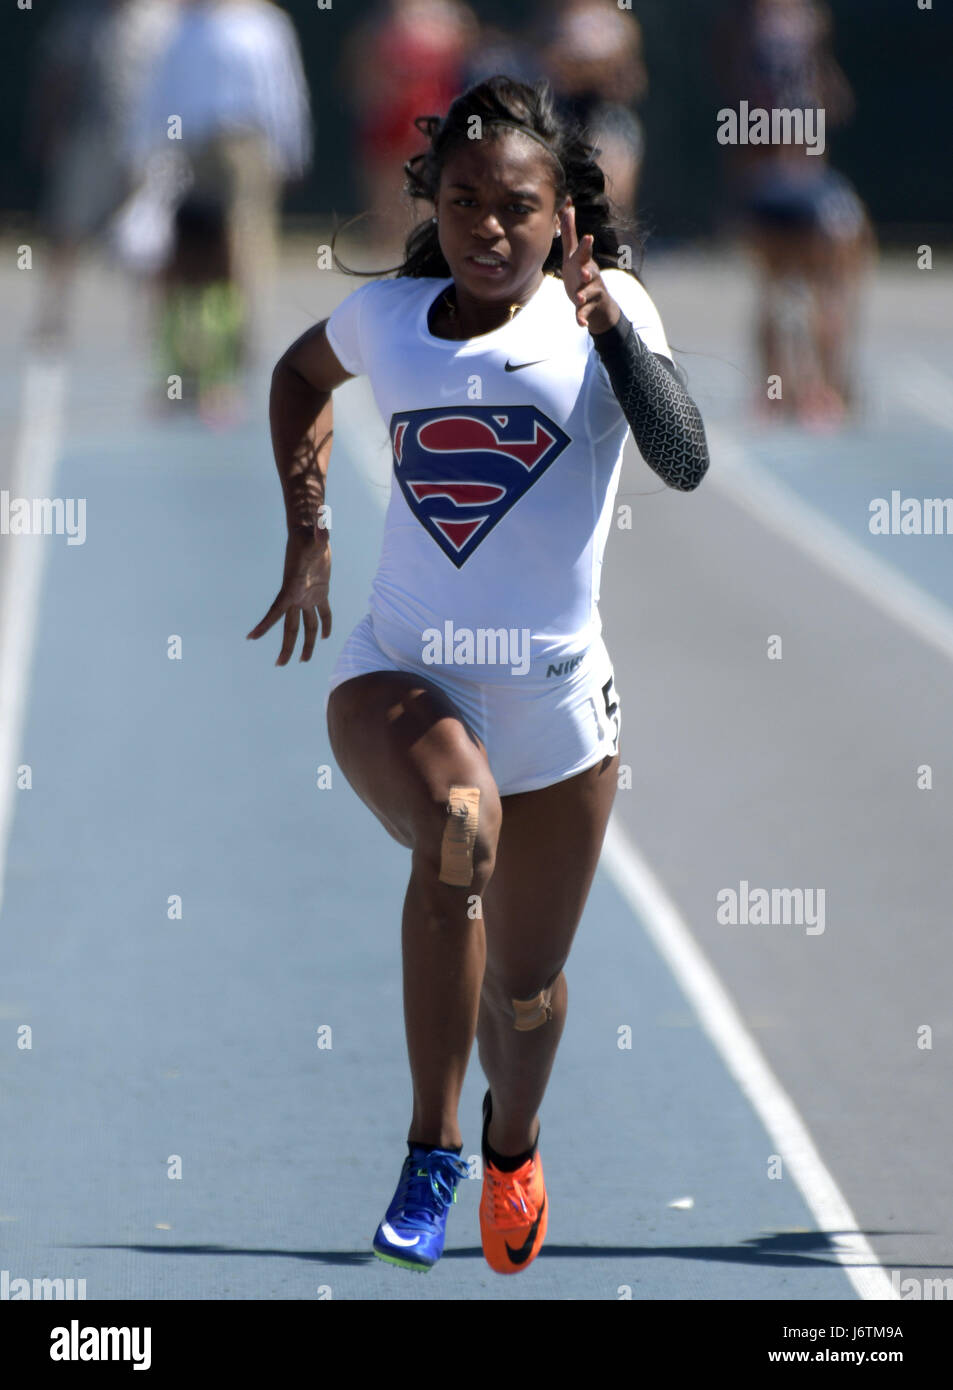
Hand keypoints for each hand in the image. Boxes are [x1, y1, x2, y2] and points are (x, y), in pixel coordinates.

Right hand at [246, 529, 331, 664]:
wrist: (311, 533)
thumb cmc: (310, 536)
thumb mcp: (316, 537)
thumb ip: (320, 533)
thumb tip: (324, 519)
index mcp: (292, 587)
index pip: (276, 611)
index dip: (264, 624)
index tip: (251, 636)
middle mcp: (297, 595)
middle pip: (291, 626)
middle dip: (287, 646)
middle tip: (281, 664)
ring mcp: (309, 595)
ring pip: (307, 625)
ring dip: (307, 643)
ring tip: (304, 660)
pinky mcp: (320, 592)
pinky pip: (323, 613)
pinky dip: (325, 624)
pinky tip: (325, 637)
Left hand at [560, 203, 620, 334]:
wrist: (597, 303)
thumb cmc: (581, 274)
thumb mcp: (574, 255)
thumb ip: (570, 233)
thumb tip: (567, 207)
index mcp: (584, 263)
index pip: (584, 253)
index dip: (586, 246)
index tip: (588, 237)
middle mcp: (590, 276)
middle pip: (590, 273)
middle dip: (588, 272)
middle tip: (584, 272)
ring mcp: (590, 293)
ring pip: (587, 294)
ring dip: (583, 296)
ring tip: (578, 298)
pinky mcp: (588, 308)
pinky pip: (585, 313)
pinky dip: (582, 318)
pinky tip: (581, 323)